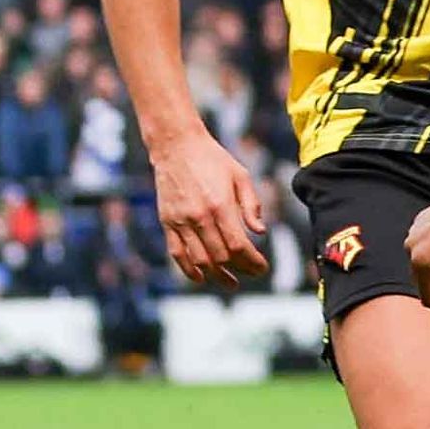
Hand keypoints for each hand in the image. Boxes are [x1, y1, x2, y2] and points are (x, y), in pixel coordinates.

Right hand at [147, 130, 270, 288]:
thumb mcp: (241, 176)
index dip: (252, 262)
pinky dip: (189, 270)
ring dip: (217, 276)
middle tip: (252, 273)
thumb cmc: (213, 159)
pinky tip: (201, 278)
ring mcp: (181, 221)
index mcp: (220, 205)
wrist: (177, 145)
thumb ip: (252, 205)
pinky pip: (177, 254)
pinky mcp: (167, 222)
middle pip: (221, 257)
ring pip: (199, 260)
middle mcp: (199, 216)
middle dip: (240, 270)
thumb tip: (261, 232)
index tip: (262, 267)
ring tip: (230, 282)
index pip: (238, 246)